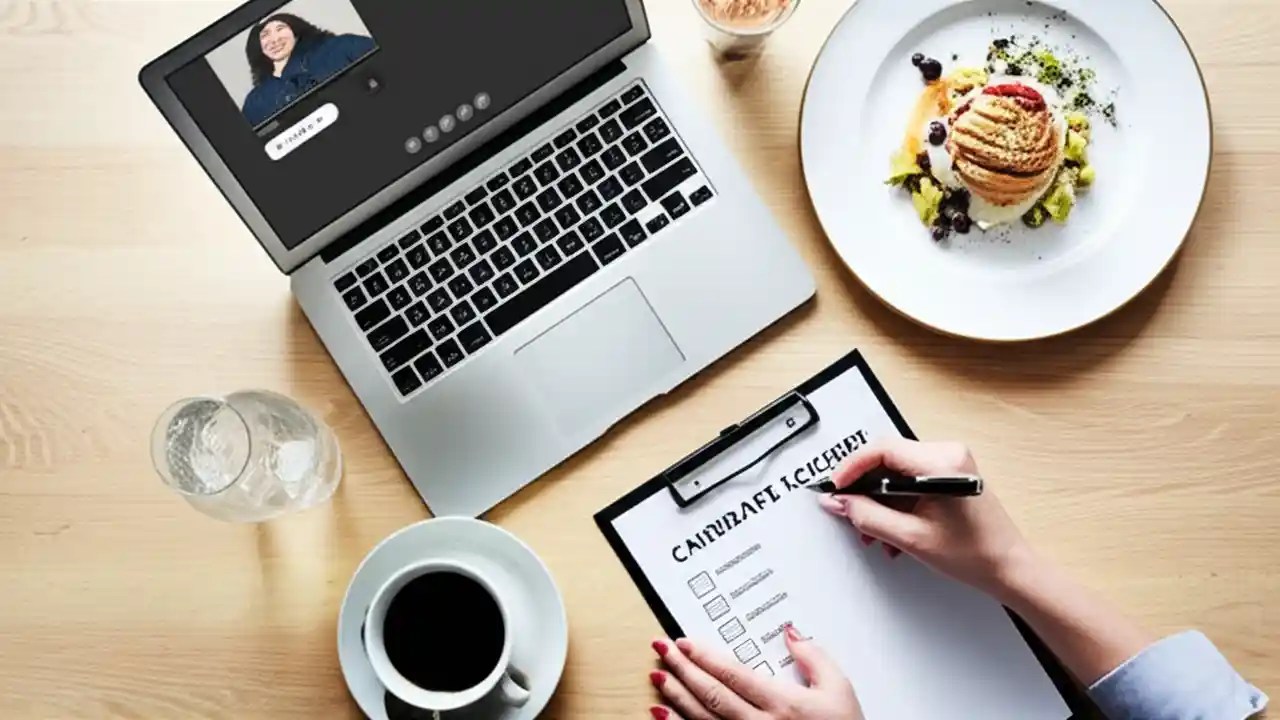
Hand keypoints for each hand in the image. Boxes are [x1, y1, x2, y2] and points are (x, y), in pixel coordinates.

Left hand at [647, 626, 862, 719]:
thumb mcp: (839, 689)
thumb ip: (814, 657)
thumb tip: (791, 633)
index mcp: (783, 703)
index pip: (733, 674)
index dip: (704, 656)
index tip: (684, 642)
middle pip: (711, 694)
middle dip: (682, 669)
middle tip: (661, 650)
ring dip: (675, 698)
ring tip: (658, 677)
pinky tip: (663, 716)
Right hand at [817, 438, 1032, 597]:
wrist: (1007, 567)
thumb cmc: (975, 554)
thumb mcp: (910, 538)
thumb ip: (867, 516)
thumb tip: (840, 502)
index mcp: (942, 463)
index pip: (881, 449)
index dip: (851, 468)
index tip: (835, 487)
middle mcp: (948, 454)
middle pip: (886, 458)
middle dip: (864, 488)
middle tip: (848, 509)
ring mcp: (951, 463)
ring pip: (895, 471)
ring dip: (878, 499)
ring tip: (872, 529)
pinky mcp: (950, 474)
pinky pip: (909, 478)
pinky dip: (894, 501)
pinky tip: (891, 528)